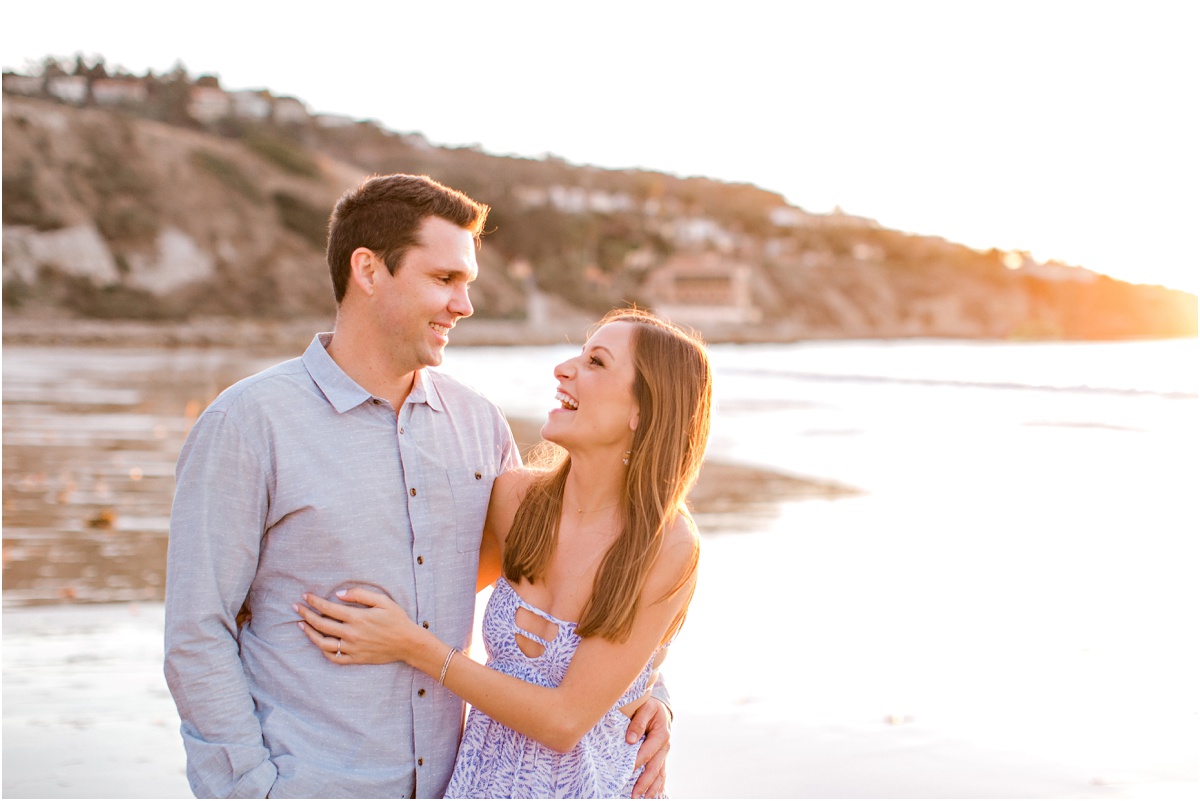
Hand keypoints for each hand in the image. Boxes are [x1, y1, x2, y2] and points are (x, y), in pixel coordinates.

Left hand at [294, 587, 416, 664]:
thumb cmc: (396, 619)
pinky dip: (323, 650)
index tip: (305, 596)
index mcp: (357, 617)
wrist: (408, 643)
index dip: (314, 601)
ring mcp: (352, 648)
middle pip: (321, 624)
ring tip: (302, 625)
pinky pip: (333, 657)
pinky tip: (318, 642)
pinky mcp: (355, 658)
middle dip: (306, 614)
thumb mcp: (382, 601)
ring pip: (323, 642)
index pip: (328, 608)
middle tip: (296, 607)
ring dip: (310, 633)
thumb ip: (360, 594)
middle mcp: (351, 633)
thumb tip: (339, 594)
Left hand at [627, 697, 670, 797]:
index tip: (626, 772)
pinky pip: (661, 773)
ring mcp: (664, 753)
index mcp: (661, 734)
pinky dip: (658, 785)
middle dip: (644, 782)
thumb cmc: (650, 706)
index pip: (647, 752)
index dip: (636, 763)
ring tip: (643, 798)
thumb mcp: (645, 708)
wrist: (660, 707)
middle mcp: (665, 746)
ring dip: (651, 787)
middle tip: (634, 794)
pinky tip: (653, 795)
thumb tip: (630, 740)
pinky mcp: (662, 756)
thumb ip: (638, 723)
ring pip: (659, 773)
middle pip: (654, 768)